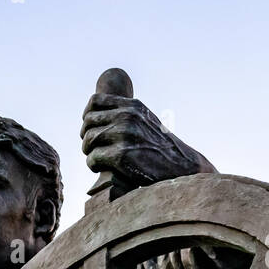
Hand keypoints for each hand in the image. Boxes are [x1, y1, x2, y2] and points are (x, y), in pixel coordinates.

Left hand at [81, 93, 213, 186]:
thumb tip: (99, 114)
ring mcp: (124, 136)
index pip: (96, 101)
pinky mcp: (121, 156)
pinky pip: (93, 158)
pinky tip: (99, 168)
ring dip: (88, 151)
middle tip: (92, 147)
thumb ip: (127, 115)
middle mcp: (127, 117)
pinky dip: (92, 164)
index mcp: (133, 107)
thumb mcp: (147, 122)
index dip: (87, 114)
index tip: (89, 126)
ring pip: (89, 140)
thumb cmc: (162, 148)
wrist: (182, 167)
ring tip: (96, 158)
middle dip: (86, 135)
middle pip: (89, 121)